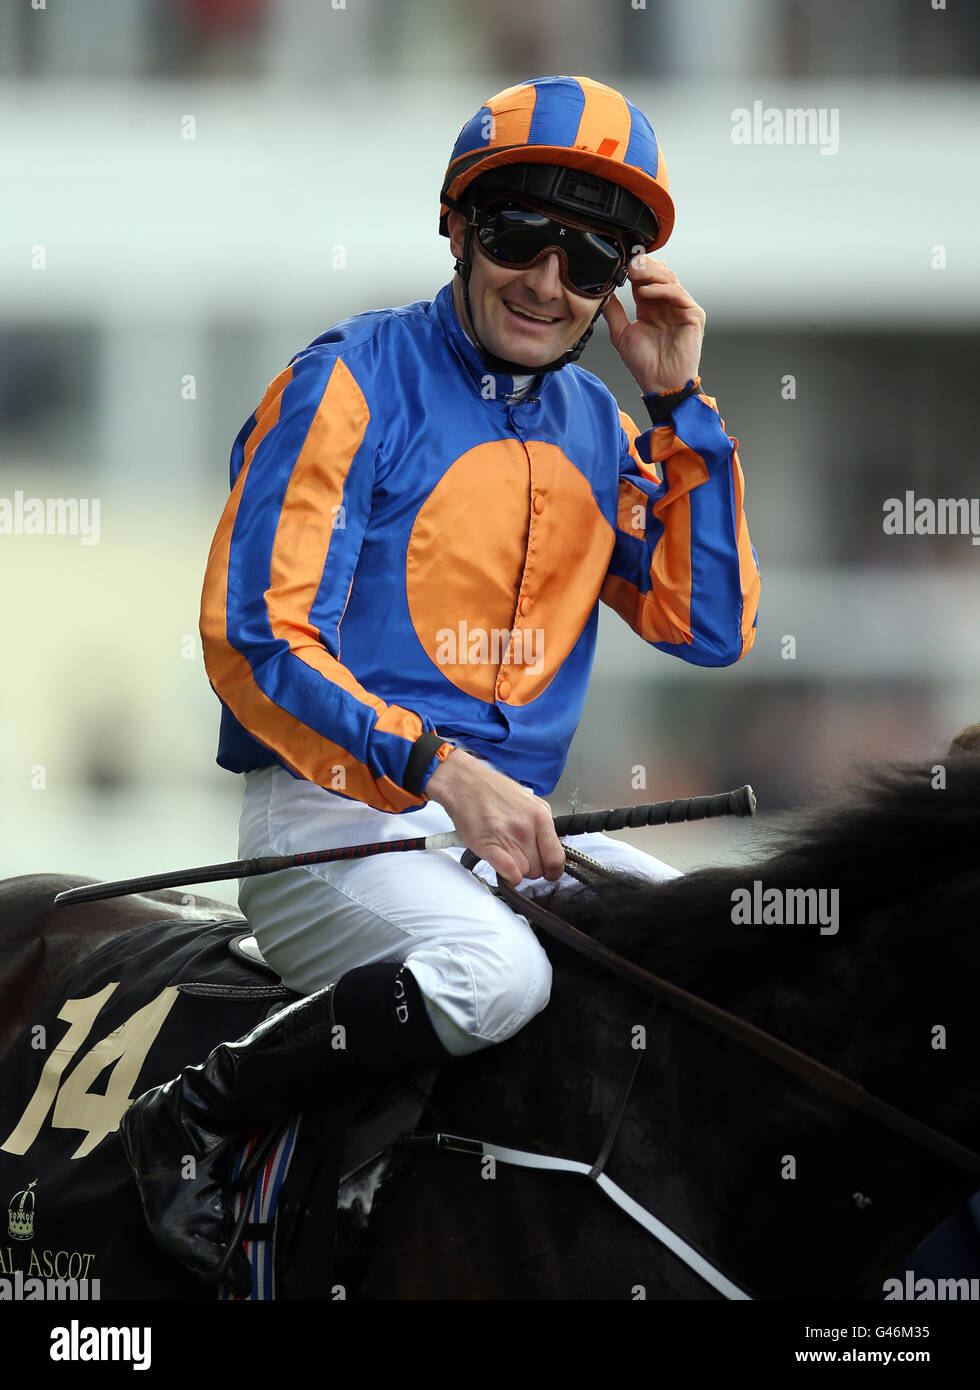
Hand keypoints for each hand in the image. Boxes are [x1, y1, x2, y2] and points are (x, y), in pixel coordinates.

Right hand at [426, 749, 564, 887]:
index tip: (550, 872)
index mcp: (540, 815)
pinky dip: (509, 876)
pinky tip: (503, 867)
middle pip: (540, 868)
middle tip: (521, 858)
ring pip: (524, 873)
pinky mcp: (488, 846)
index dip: (554, 870)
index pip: (557, 857)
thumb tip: (550, 846)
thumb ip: (542, 825)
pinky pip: (510, 873)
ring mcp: (508, 836)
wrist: (464, 783)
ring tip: (506, 855)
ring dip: (516, 870)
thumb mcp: (529, 802)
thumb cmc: (492, 791)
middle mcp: (526, 826)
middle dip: (532, 868)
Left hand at [601, 254, 705, 395]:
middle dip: (642, 266)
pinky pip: (678, 294)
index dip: (632, 269)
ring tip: (635, 273)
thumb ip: (613, 312)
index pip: (644, 278)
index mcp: (651, 306)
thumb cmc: (645, 364)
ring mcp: (681, 308)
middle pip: (658, 273)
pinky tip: (646, 291)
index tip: (619, 264)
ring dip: (650, 273)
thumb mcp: (621, 333)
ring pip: (669, 279)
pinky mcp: (693, 315)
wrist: (661, 384)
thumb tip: (602, 293)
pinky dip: (662, 289)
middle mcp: (666, 304)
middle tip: (628, 264)